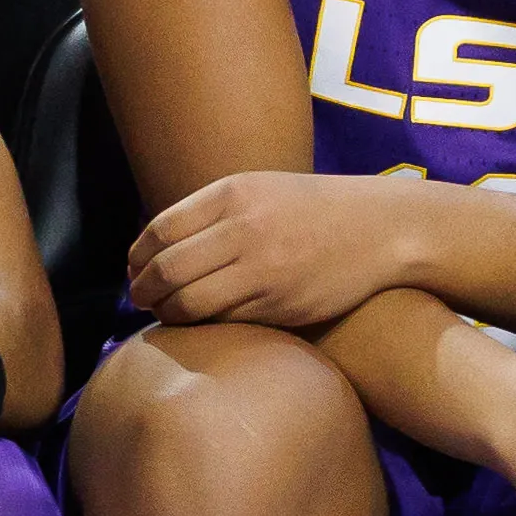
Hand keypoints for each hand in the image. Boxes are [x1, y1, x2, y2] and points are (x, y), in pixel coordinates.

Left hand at [126, 170, 412, 330]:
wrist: (381, 228)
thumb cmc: (312, 211)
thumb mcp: (258, 191)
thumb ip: (208, 214)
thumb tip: (151, 251)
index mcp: (232, 194)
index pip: (160, 231)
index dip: (137, 258)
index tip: (134, 271)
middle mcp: (244, 229)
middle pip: (167, 270)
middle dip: (143, 291)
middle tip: (139, 300)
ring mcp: (263, 269)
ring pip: (190, 302)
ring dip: (169, 314)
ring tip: (167, 314)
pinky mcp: (281, 304)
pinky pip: (225, 320)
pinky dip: (204, 324)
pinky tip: (203, 322)